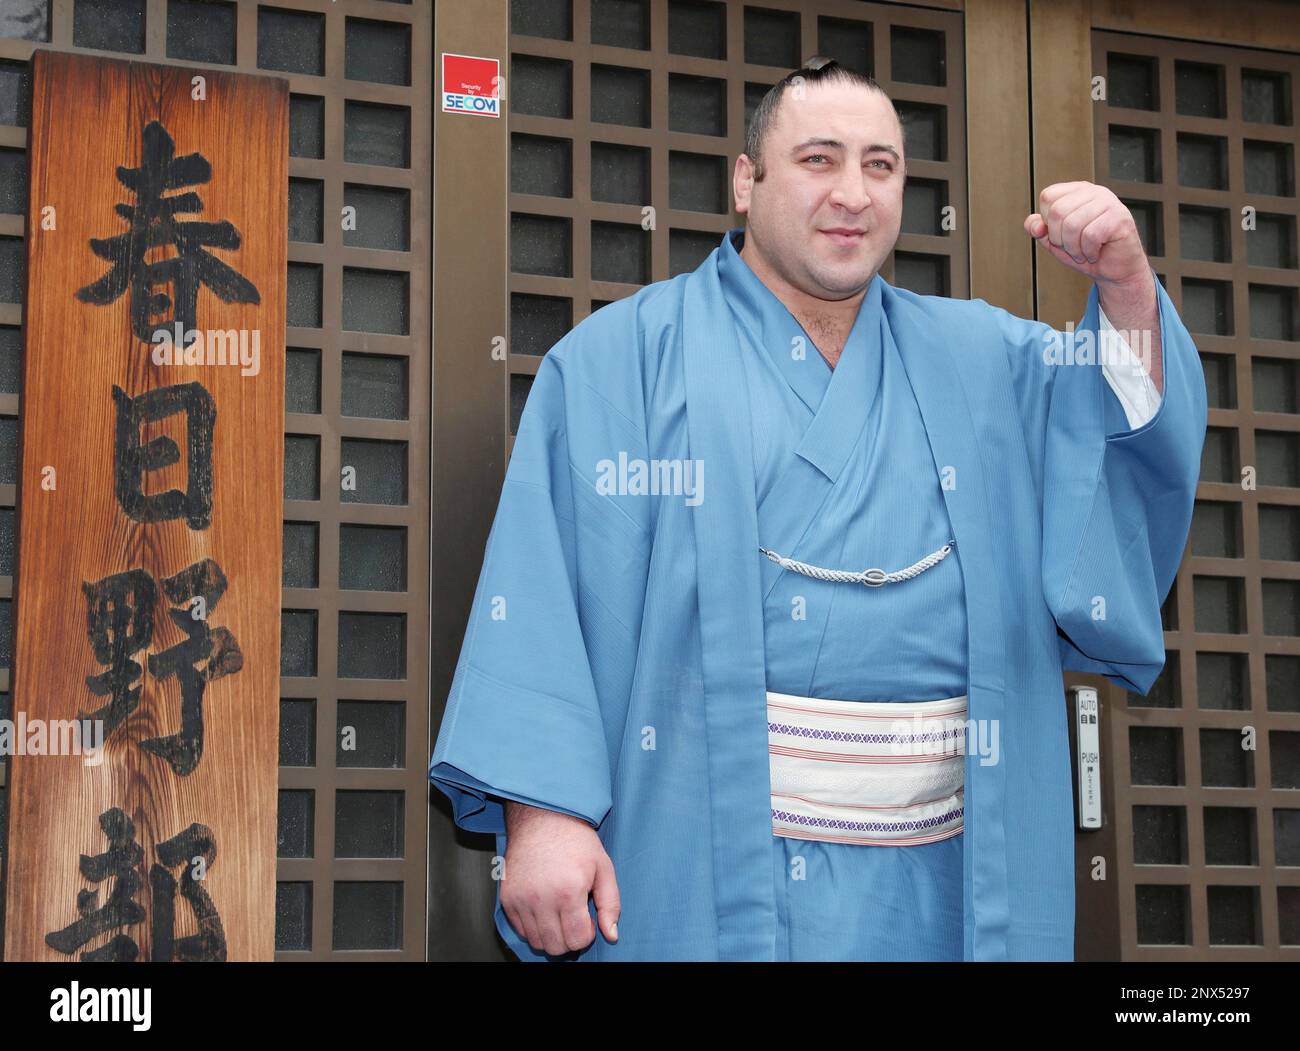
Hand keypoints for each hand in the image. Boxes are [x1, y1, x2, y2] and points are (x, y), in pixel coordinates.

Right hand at [500, 801, 620, 955]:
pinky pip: (520, 930)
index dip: (587, 933)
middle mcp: (541, 898)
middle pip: (556, 946)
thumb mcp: (603, 867)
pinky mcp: (507, 898)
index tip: (587, 917)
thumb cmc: (575, 840)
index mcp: (569, 891)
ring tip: (559, 911)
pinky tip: (544, 907)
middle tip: (574, 916)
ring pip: (537, 942)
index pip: (578, 940)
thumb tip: (612, 935)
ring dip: (551, 934)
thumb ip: (611, 904)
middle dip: (570, 938)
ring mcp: (520, 899)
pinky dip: (533, 927)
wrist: (542, 818)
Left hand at [1024, 181, 1150, 289]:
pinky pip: (1090, 235)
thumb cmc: (1088, 252)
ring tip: (1084, 251)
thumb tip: (1033, 224)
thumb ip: (1040, 229)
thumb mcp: (1056, 241)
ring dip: (1074, 248)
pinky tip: (1095, 253)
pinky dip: (1088, 251)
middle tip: (1073, 247)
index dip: (1048, 222)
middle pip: (1057, 211)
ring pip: (1072, 224)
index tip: (1061, 234)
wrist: (1116, 270)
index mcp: (1078, 192)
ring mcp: (1109, 202)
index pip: (1048, 196)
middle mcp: (1094, 192)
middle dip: (1059, 238)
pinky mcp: (1119, 218)